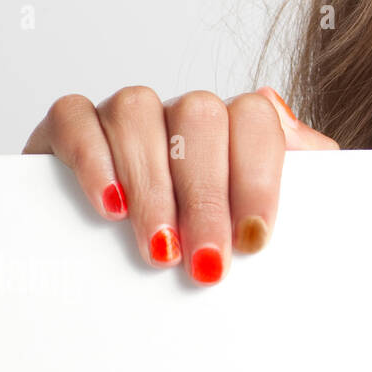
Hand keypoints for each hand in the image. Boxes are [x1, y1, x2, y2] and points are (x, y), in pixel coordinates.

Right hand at [23, 85, 337, 283]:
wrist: (136, 260)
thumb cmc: (217, 233)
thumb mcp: (271, 210)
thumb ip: (303, 169)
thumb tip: (294, 132)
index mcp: (235, 125)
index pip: (254, 117)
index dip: (256, 175)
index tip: (254, 238)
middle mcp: (182, 113)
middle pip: (199, 115)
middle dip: (206, 195)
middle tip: (207, 262)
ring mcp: (127, 116)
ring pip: (138, 110)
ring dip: (152, 184)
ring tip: (160, 247)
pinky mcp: (68, 127)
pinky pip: (75, 116)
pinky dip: (93, 159)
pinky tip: (109, 206)